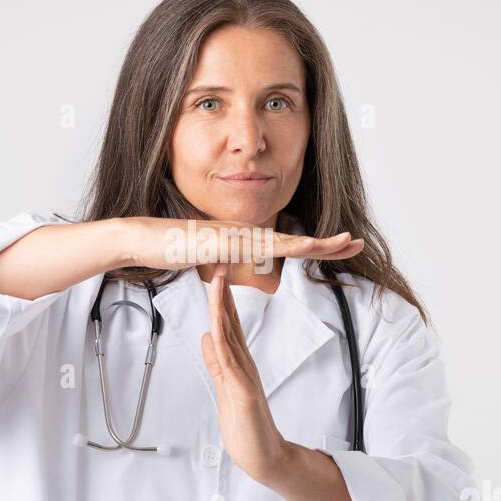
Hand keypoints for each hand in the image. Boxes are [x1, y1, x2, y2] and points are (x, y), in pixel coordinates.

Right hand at [116, 216, 363, 271]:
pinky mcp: (226, 241)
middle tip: (358, 241)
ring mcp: (237, 235)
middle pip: (296, 240)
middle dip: (329, 242)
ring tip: (343, 242)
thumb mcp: (206, 259)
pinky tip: (304, 245)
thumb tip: (232, 266)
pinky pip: (260, 246)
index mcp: (245, 238)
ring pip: (285, 241)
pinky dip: (286, 245)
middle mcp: (246, 233)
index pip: (288, 244)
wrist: (143, 239)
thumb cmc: (171, 248)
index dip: (316, 245)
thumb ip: (224, 261)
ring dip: (316, 242)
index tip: (341, 246)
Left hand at [199, 263, 287, 484]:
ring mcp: (246, 377)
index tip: (214, 273)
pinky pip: (229, 363)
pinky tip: (214, 325)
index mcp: (240, 364)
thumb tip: (207, 338)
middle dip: (222, 292)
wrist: (267, 458)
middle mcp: (244, 364)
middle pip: (231, 322)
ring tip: (216, 280)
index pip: (229, 325)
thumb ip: (217, 365)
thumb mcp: (226, 390)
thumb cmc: (247, 428)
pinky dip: (221, 341)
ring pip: (230, 335)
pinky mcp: (244, 393)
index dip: (220, 299)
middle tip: (218, 261)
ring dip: (221, 308)